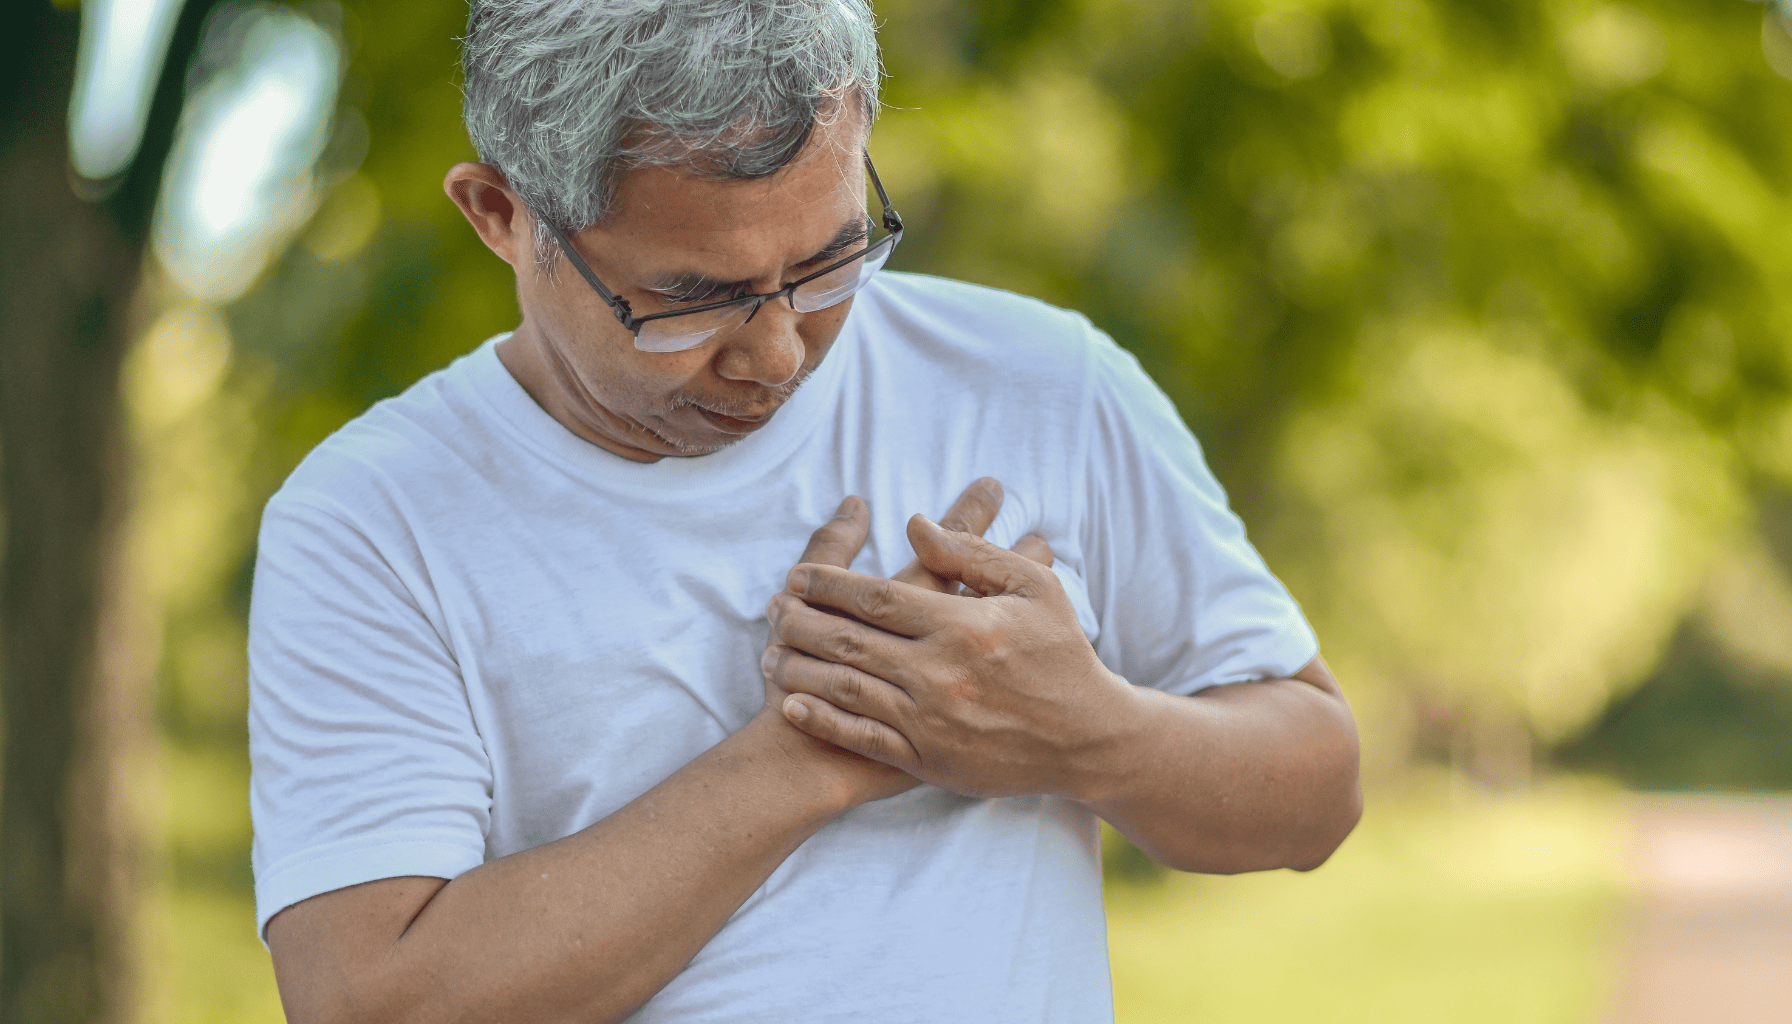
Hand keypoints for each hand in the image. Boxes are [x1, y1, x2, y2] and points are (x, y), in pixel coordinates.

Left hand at [765, 514, 1130, 799]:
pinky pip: (862, 738)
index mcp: (964, 626)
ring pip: (846, 691)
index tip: (798, 575)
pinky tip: (792, 704)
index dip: (828, 584)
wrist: (1087, 739)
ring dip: (799, 669)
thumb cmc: (1062, 654)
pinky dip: (822, 721)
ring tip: (768, 651)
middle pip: (850, 642)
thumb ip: (972, 553)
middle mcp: (941, 674)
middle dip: (801, 622)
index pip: (877, 597)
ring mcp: (932, 722)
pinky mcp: (930, 761)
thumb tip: (915, 525)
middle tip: (771, 608)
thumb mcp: (1034, 588)